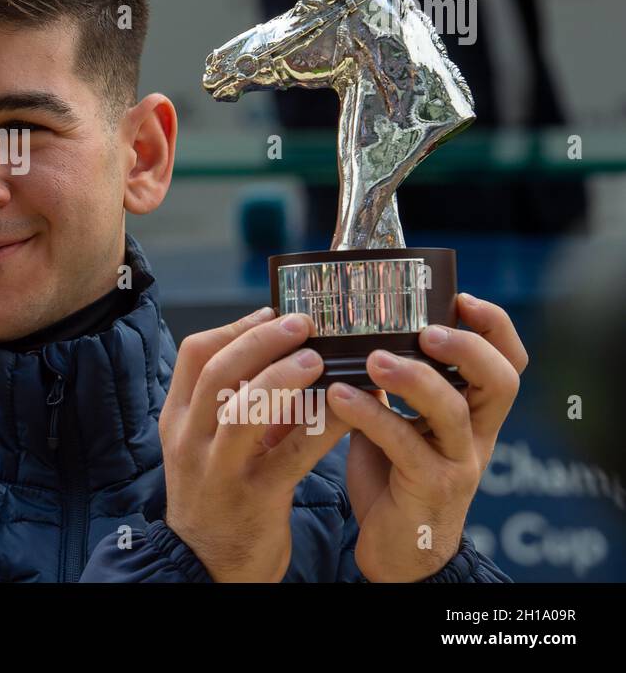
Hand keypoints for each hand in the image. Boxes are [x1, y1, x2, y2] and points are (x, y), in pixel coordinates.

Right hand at [160, 308, 352, 581]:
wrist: (206, 566)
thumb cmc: (217, 497)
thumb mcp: (209, 446)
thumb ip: (237, 405)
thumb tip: (282, 357)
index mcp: (178, 418)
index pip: (196, 354)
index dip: (237, 326)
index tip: (273, 311)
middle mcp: (191, 439)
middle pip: (218, 371)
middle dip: (262, 339)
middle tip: (302, 322)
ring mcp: (218, 469)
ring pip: (244, 409)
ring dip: (283, 378)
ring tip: (317, 360)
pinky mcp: (253, 497)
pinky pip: (290, 454)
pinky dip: (320, 426)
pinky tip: (347, 410)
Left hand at [324, 294, 526, 581]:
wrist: (396, 548)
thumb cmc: (394, 475)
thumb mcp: (397, 419)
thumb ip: (389, 383)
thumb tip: (354, 329)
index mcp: (474, 412)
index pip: (507, 362)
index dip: (494, 327)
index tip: (461, 297)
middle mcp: (476, 435)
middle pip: (501, 381)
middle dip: (468, 346)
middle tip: (426, 329)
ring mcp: (458, 463)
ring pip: (454, 410)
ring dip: (415, 377)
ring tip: (373, 357)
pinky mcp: (430, 487)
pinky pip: (406, 444)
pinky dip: (371, 415)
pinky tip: (339, 396)